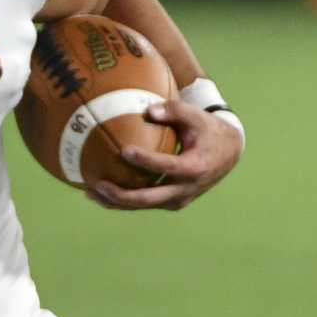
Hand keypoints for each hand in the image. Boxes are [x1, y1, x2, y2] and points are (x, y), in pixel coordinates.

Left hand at [86, 99, 242, 211]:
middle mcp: (186, 189)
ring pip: (143, 206)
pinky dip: (122, 202)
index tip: (124, 150)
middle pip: (149, 198)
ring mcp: (178, 200)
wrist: (228, 154)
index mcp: (194, 167)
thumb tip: (147, 111)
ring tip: (88, 192)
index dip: (145, 161)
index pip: (166, 166)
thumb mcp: (196, 116)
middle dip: (121, 195)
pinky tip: (99, 194)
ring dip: (115, 202)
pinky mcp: (171, 203)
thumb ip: (174, 110)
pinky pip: (144, 205)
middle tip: (97, 184)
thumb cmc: (207, 130)